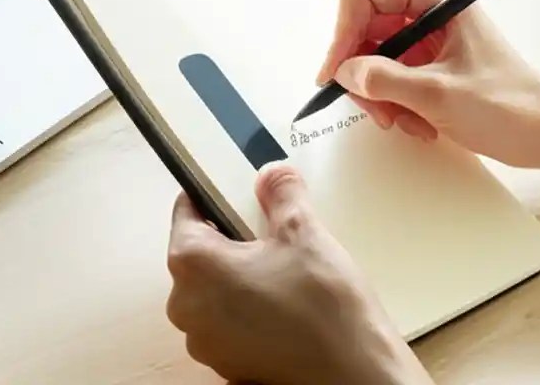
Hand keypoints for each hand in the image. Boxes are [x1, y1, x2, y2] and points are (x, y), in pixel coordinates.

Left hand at [165, 164, 432, 384]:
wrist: (354, 376)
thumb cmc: (325, 310)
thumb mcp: (305, 233)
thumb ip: (281, 194)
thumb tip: (271, 174)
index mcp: (193, 263)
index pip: (187, 212)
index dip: (213, 197)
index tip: (235, 193)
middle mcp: (186, 305)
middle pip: (199, 253)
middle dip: (232, 240)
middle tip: (273, 236)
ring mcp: (204, 339)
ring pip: (214, 290)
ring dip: (241, 277)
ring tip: (286, 274)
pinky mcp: (226, 363)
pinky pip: (228, 322)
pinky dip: (248, 309)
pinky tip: (286, 305)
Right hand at [316, 0, 539, 168]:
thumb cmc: (509, 107)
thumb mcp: (438, 94)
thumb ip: (383, 80)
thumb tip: (344, 73)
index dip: (343, 31)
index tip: (337, 73)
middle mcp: (428, 11)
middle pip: (362, 28)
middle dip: (362, 72)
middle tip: (376, 109)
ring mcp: (427, 38)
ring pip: (371, 57)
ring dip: (379, 95)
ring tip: (404, 121)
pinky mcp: (428, 62)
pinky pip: (388, 76)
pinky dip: (393, 103)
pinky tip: (418, 123)